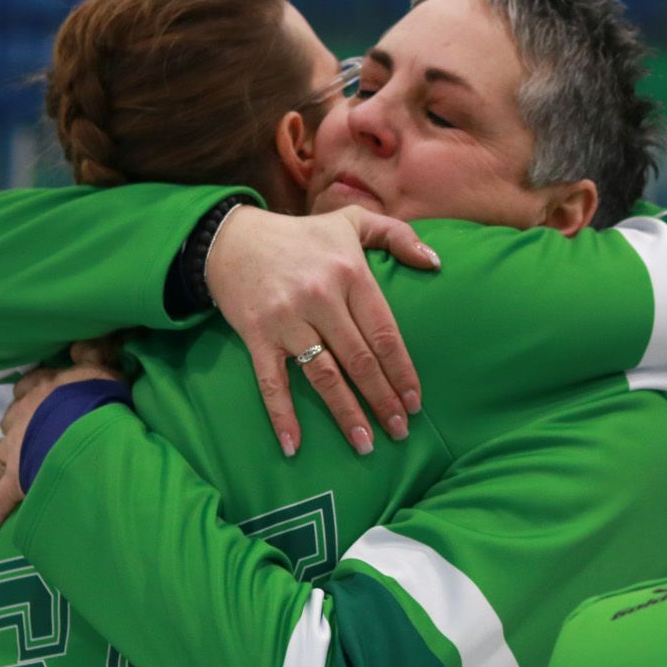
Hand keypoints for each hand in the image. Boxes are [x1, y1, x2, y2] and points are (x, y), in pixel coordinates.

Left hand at [0, 348, 123, 544]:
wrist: (83, 422)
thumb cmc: (97, 395)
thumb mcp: (103, 368)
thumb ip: (95, 355)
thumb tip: (86, 342)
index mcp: (44, 388)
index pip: (29, 387)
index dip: (32, 394)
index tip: (37, 396)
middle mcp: (23, 416)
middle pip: (12, 422)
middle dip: (18, 432)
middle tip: (26, 443)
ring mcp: (16, 449)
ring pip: (1, 457)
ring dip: (0, 469)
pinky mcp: (16, 480)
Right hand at [204, 205, 438, 457]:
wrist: (231, 238)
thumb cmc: (300, 235)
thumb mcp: (351, 221)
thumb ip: (397, 236)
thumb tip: (436, 262)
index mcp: (349, 273)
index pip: (384, 332)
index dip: (402, 371)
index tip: (415, 402)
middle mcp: (321, 298)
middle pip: (360, 360)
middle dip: (382, 400)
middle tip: (399, 432)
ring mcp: (287, 320)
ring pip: (324, 376)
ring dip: (346, 414)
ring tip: (365, 444)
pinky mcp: (257, 336)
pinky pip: (272, 383)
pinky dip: (282, 416)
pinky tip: (294, 446)